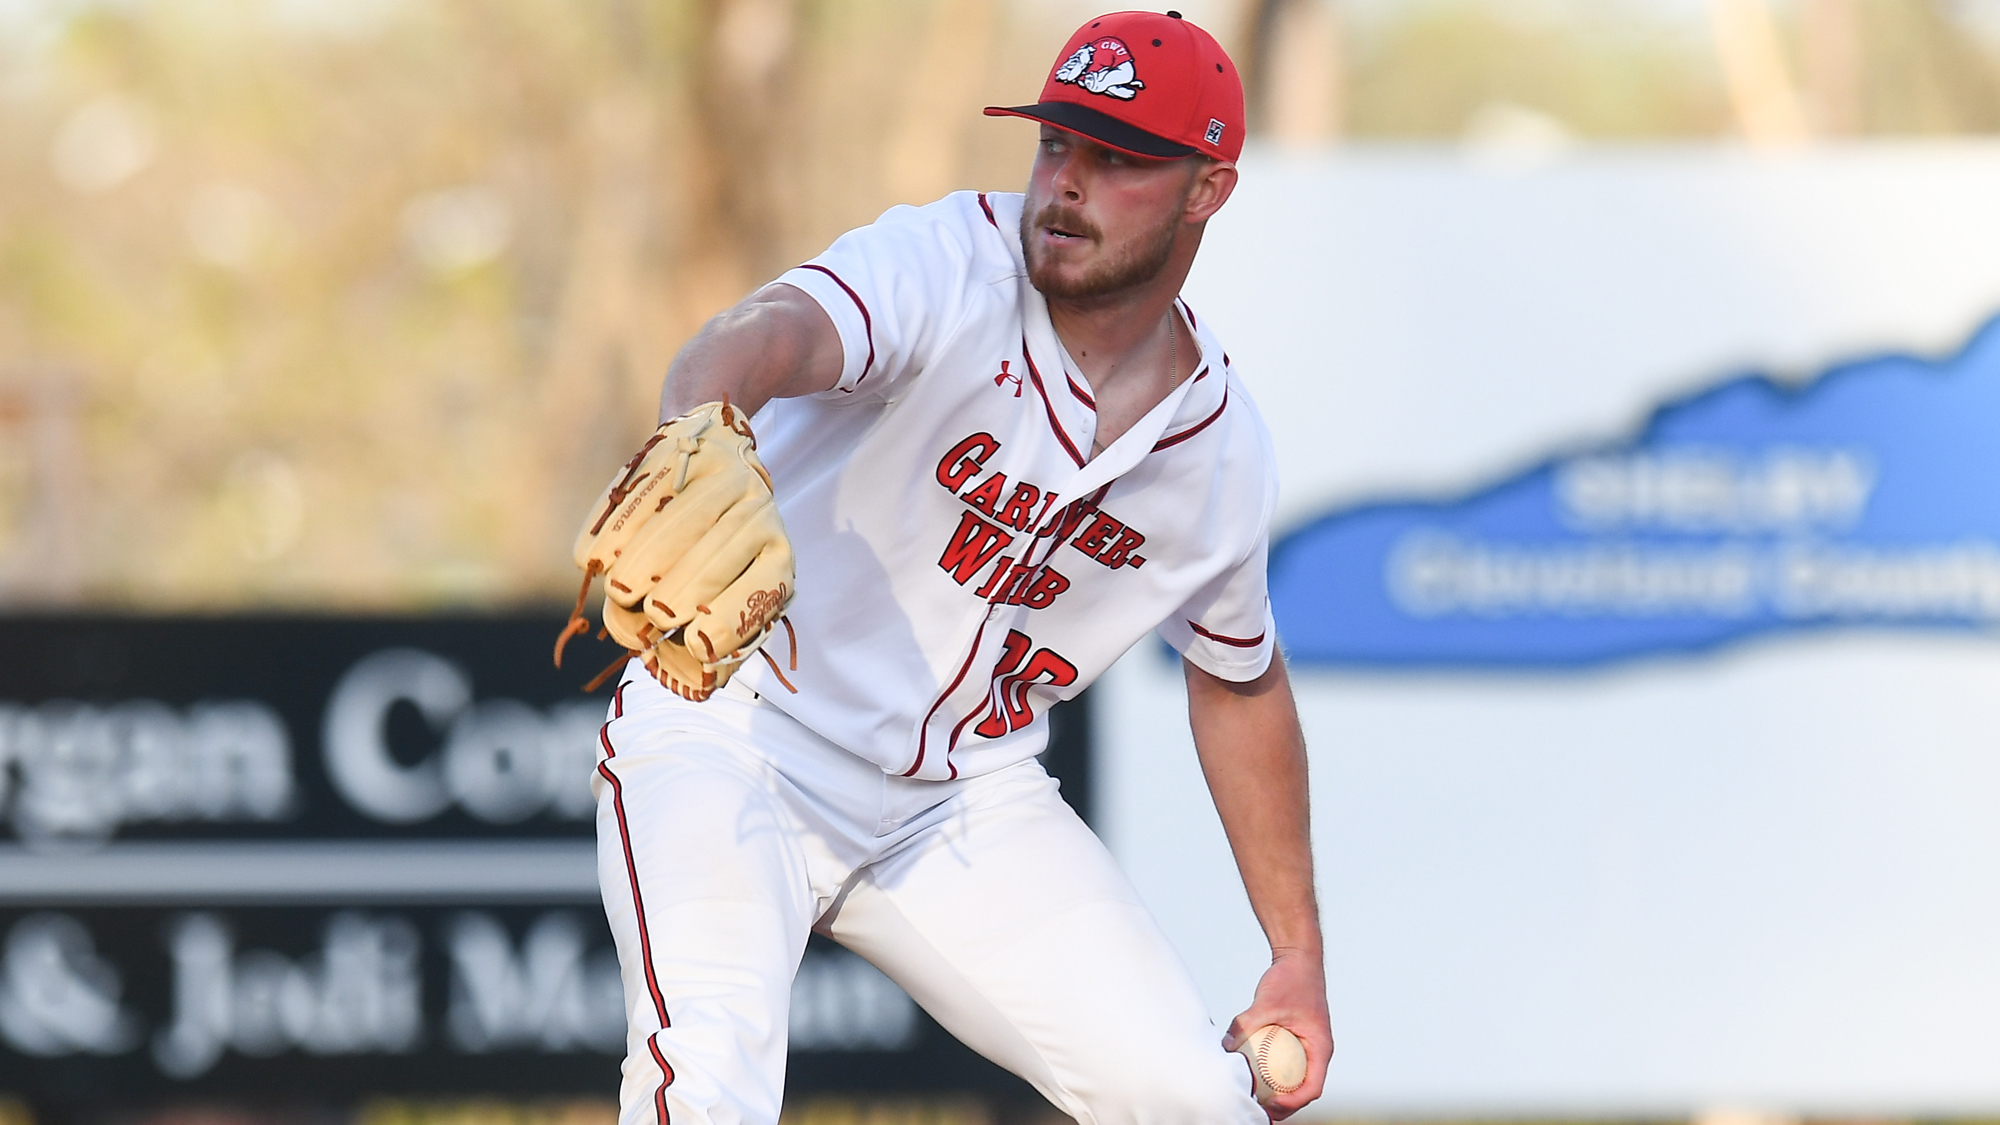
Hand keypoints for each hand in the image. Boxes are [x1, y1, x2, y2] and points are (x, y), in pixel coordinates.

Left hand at [1223, 947, 1330, 1120]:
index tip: (1271, 1105)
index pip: (1312, 1087)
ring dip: (1278, 1093)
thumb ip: (1247, 1024)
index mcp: (1320, 1047)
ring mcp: (1308, 1046)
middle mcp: (1317, 1051)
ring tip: (1253, 1100)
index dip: (1293, 1102)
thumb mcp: (1267, 1002)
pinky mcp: (1296, 1040)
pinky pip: (1286, 1064)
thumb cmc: (1290, 978)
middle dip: (1283, 1105)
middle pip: (1304, 1090)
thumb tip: (1225, 1046)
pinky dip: (1272, 1074)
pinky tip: (1251, 1075)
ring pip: (1296, 1080)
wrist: (1297, 958)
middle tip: (1257, 1111)